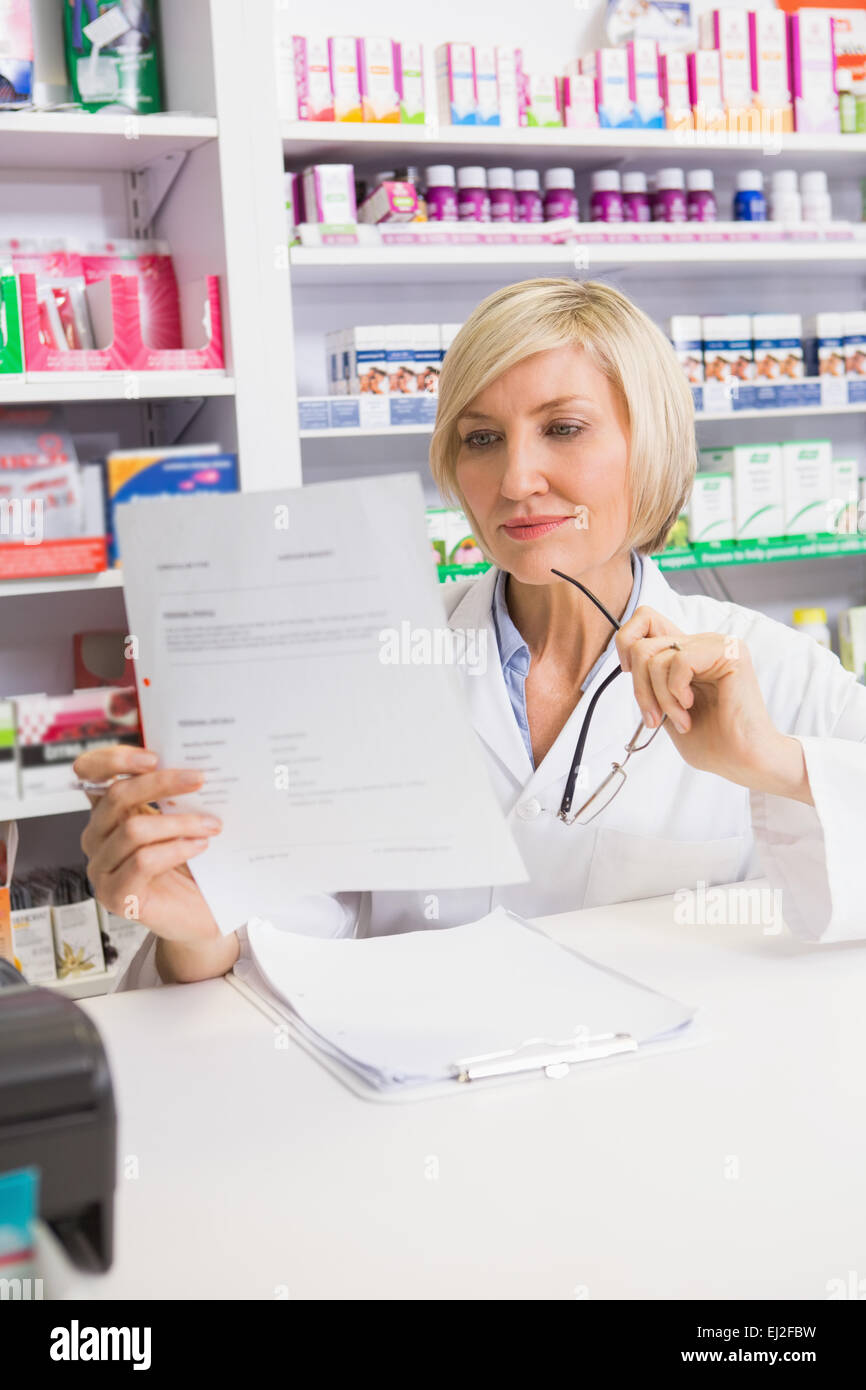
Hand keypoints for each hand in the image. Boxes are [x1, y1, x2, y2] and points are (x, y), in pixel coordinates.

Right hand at [76, 744, 222, 942]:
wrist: (200, 914)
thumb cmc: (191, 865)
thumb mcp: (179, 820)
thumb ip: (173, 794)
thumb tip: (192, 762)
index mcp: (108, 813)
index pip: (90, 774)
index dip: (113, 759)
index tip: (153, 757)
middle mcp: (97, 838)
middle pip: (116, 796)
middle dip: (161, 783)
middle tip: (199, 779)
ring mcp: (101, 869)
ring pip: (134, 830)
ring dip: (180, 822)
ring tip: (212, 824)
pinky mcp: (115, 896)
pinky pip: (143, 862)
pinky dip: (176, 849)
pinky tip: (200, 846)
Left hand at [615, 606, 812, 803]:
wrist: (744, 761)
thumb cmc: (713, 742)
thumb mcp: (666, 709)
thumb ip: (650, 683)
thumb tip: (628, 663)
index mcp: (689, 653)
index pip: (646, 619)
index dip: (626, 642)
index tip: (628, 673)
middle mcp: (702, 643)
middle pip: (642, 643)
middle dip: (639, 687)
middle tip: (653, 717)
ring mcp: (717, 645)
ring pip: (656, 655)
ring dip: (660, 697)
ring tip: (680, 719)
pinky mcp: (729, 653)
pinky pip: (680, 661)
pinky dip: (675, 692)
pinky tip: (691, 708)